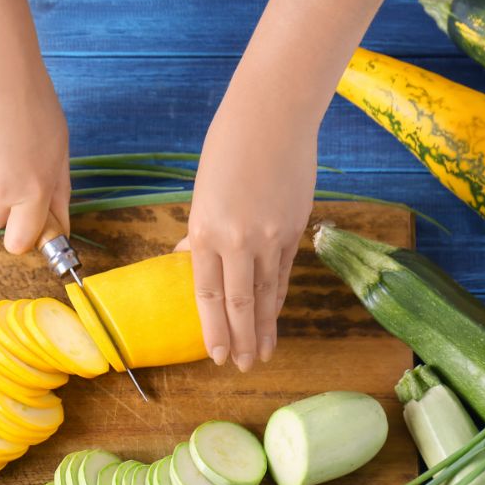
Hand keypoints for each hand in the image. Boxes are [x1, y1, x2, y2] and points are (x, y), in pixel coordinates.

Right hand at [0, 61, 70, 253]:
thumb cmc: (33, 101)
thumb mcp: (59, 148)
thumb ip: (57, 189)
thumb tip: (59, 222)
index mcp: (33, 190)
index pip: (21, 242)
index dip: (25, 237)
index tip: (33, 226)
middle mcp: (2, 191)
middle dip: (6, 212)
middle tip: (17, 177)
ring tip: (4, 138)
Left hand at [181, 97, 314, 371]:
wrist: (273, 116)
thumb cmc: (229, 147)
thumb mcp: (202, 191)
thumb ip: (200, 230)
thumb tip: (188, 254)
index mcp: (205, 232)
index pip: (207, 295)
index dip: (214, 329)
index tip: (217, 354)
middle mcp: (238, 241)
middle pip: (239, 303)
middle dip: (241, 339)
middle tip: (243, 367)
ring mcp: (270, 237)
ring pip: (266, 293)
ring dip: (264, 327)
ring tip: (264, 354)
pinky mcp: (295, 227)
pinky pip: (284, 272)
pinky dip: (278, 297)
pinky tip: (276, 316)